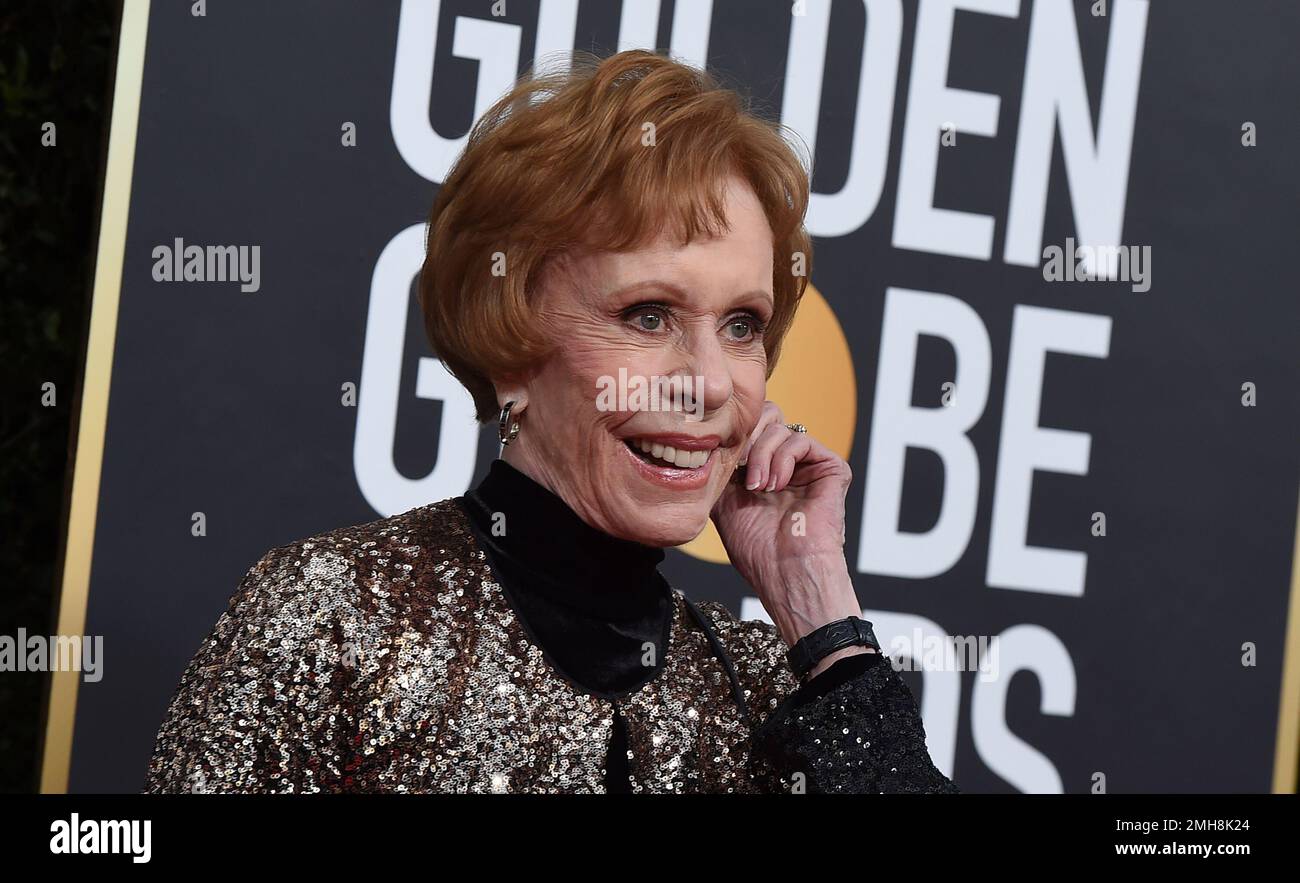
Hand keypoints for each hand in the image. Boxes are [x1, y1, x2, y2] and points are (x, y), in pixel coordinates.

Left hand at [710, 402, 869, 666]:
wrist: (785, 571)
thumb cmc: (756, 548)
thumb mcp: (722, 499)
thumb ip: (720, 465)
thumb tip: (711, 436)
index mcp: (763, 469)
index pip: (749, 427)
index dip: (733, 435)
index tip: (721, 459)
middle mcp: (786, 464)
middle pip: (766, 416)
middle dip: (747, 438)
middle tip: (739, 467)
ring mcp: (809, 465)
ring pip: (780, 427)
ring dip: (761, 455)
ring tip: (758, 488)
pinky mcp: (831, 468)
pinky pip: (801, 440)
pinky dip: (781, 458)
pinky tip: (775, 486)